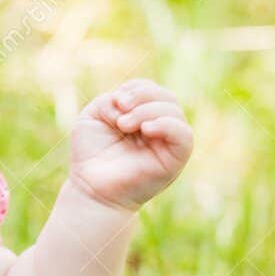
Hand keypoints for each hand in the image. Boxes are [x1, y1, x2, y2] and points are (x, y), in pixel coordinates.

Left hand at [69, 78, 192, 211]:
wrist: (90, 187)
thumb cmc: (90, 154)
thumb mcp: (93, 116)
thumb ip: (111, 100)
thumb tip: (130, 103)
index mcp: (143, 116)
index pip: (152, 90)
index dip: (136, 88)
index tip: (115, 101)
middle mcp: (159, 129)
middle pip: (167, 97)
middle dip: (142, 96)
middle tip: (119, 116)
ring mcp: (168, 144)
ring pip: (175, 112)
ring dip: (147, 111)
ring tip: (124, 125)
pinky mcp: (174, 159)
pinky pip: (184, 135)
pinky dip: (166, 125)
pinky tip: (146, 129)